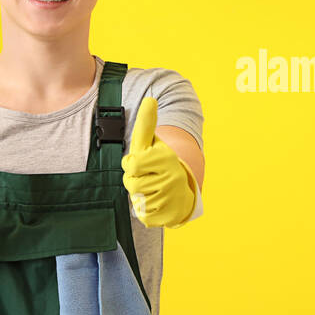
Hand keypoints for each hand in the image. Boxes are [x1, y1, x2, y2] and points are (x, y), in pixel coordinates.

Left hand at [121, 96, 197, 227]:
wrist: (182, 191)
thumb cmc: (161, 164)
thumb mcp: (153, 143)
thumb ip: (147, 123)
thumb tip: (150, 99)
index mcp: (165, 158)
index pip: (132, 164)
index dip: (131, 165)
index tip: (140, 163)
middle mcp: (171, 177)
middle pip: (131, 183)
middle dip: (134, 180)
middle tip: (147, 177)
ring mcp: (170, 197)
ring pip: (136, 199)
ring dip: (139, 195)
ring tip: (151, 189)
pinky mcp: (167, 215)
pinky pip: (142, 214)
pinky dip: (145, 210)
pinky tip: (155, 202)